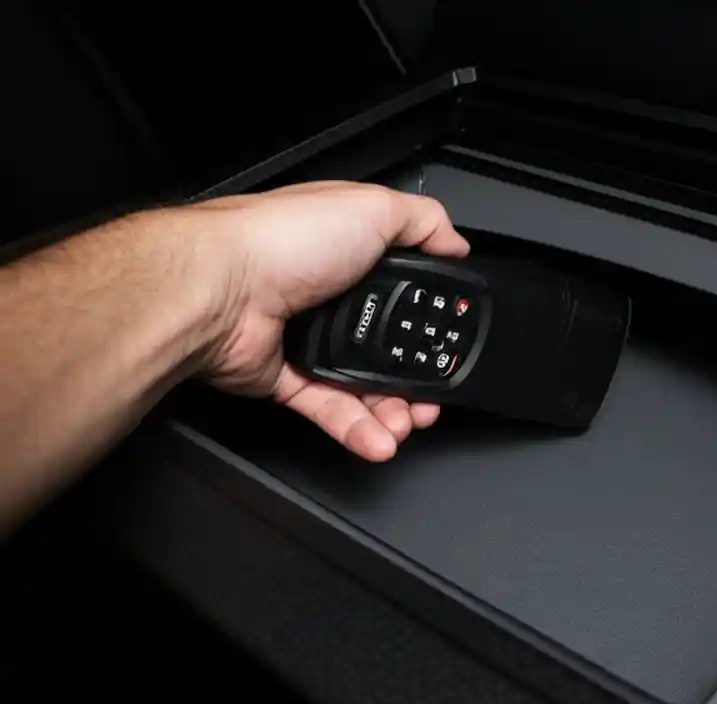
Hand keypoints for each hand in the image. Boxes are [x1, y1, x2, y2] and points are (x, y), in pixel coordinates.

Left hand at [190, 181, 468, 460]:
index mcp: (349, 251)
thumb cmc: (281, 239)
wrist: (217, 288)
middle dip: (417, 378)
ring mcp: (307, 340)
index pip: (406, 291)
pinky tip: (380, 438)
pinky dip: (357, 428)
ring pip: (362, 387)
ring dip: (391, 411)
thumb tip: (455, 240)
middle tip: (433, 397)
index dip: (431, 319)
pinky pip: (329, 411)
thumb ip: (424, 222)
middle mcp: (328, 295)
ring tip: (408, 422)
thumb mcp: (372, 208)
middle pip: (388, 347)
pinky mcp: (285, 379)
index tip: (451, 342)